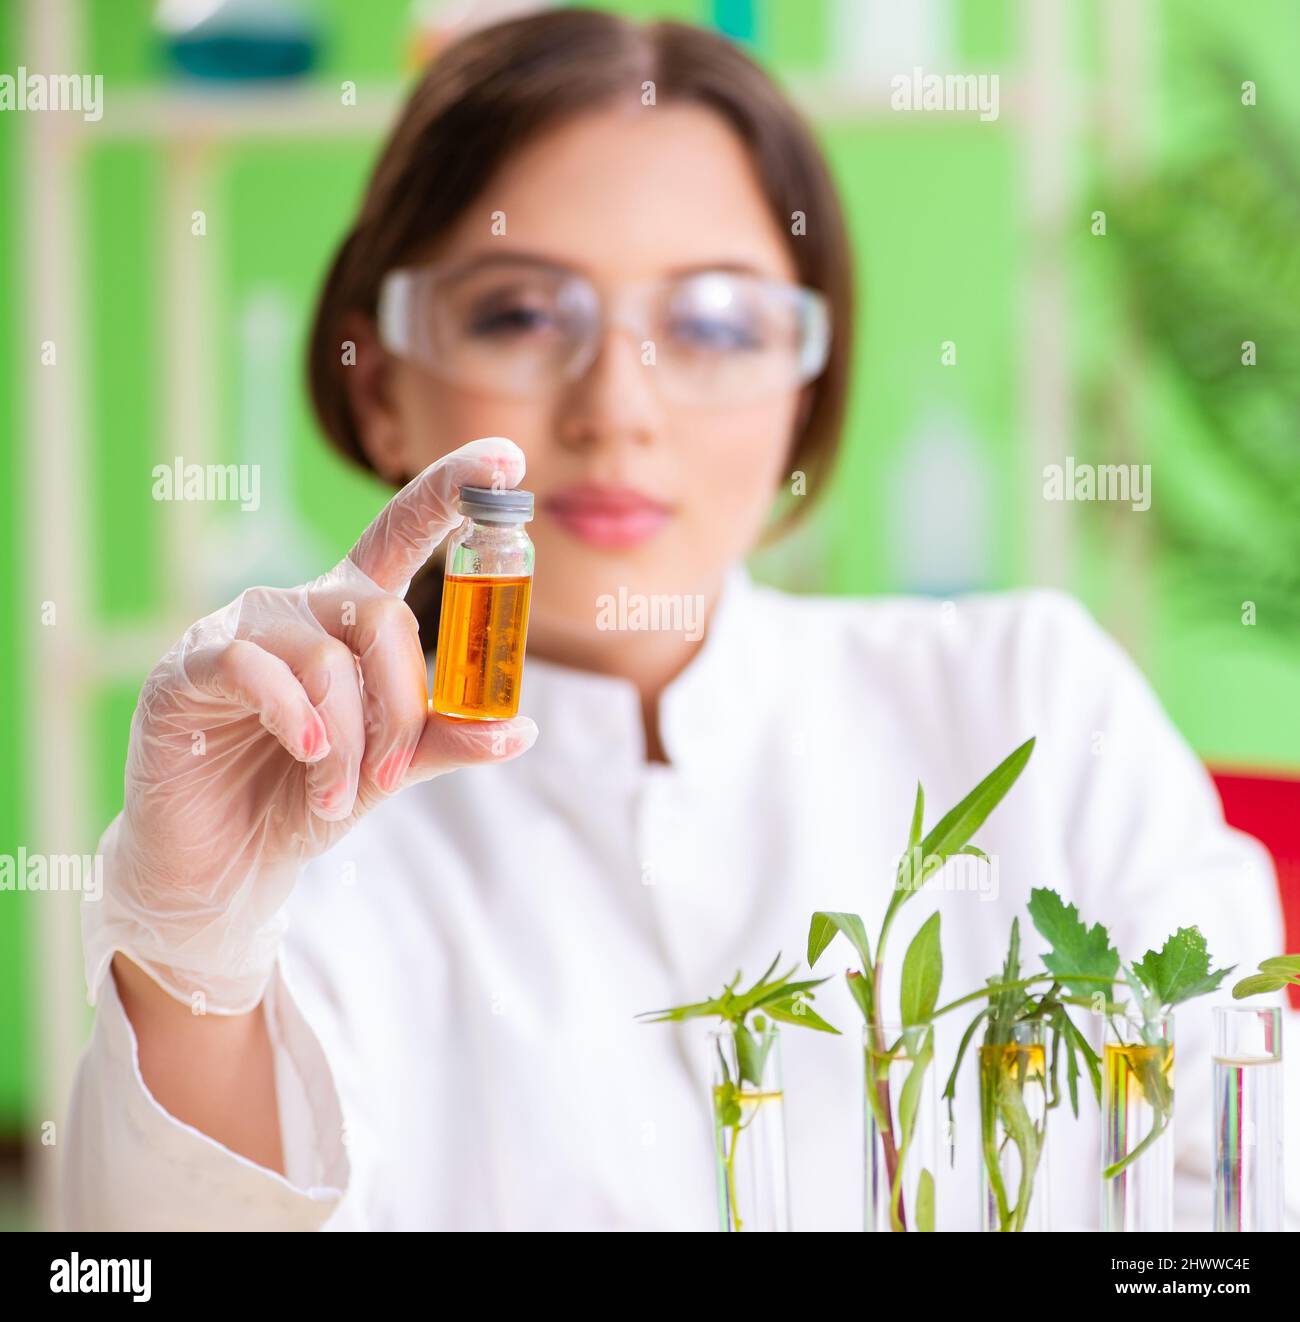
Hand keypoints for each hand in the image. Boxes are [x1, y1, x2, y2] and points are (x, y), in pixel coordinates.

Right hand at [86, 437, 536, 1012]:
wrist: (222, 862)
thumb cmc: (305, 801)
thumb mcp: (388, 772)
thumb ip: (443, 740)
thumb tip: (521, 728)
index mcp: (352, 616)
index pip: (403, 532)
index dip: (451, 489)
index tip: (509, 458)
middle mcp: (301, 607)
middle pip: (383, 616)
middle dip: (402, 707)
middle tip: (388, 778)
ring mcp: (241, 628)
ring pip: (327, 657)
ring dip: (348, 741)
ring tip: (336, 796)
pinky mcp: (189, 664)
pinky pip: (254, 667)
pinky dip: (293, 715)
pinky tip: (305, 755)